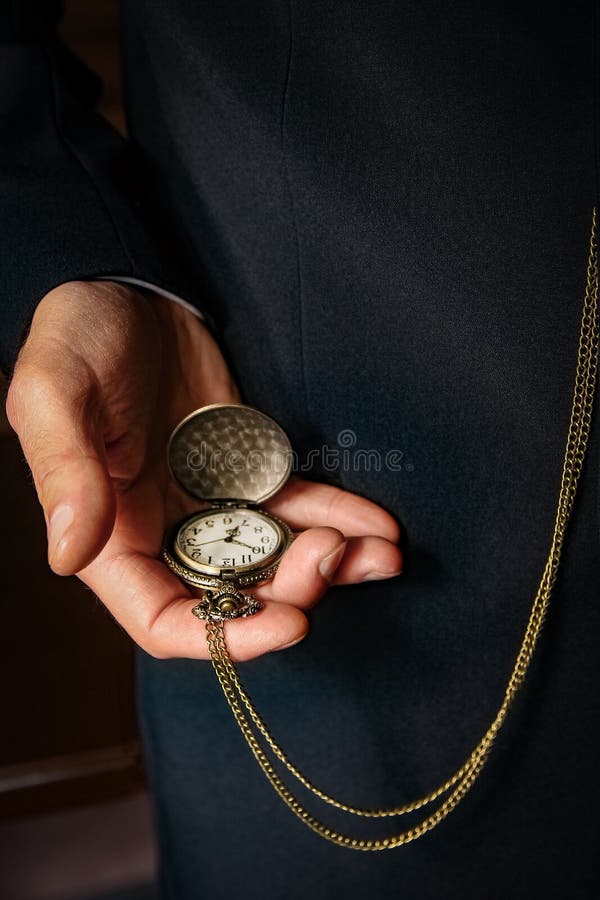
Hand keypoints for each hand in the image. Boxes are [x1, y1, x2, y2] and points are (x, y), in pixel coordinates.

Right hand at [6, 281, 401, 659]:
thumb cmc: (76, 335)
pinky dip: (338, 517)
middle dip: (293, 590)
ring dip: (331, 563)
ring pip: (275, 557)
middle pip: (235, 596)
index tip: (292, 623)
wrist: (129, 290)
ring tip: (383, 553)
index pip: (163, 620)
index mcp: (112, 536)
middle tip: (335, 553)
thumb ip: (64, 472)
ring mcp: (209, 505)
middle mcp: (162, 533)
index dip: (227, 637)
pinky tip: (377, 523)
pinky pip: (296, 506)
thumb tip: (69, 554)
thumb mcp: (54, 392)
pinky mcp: (245, 471)